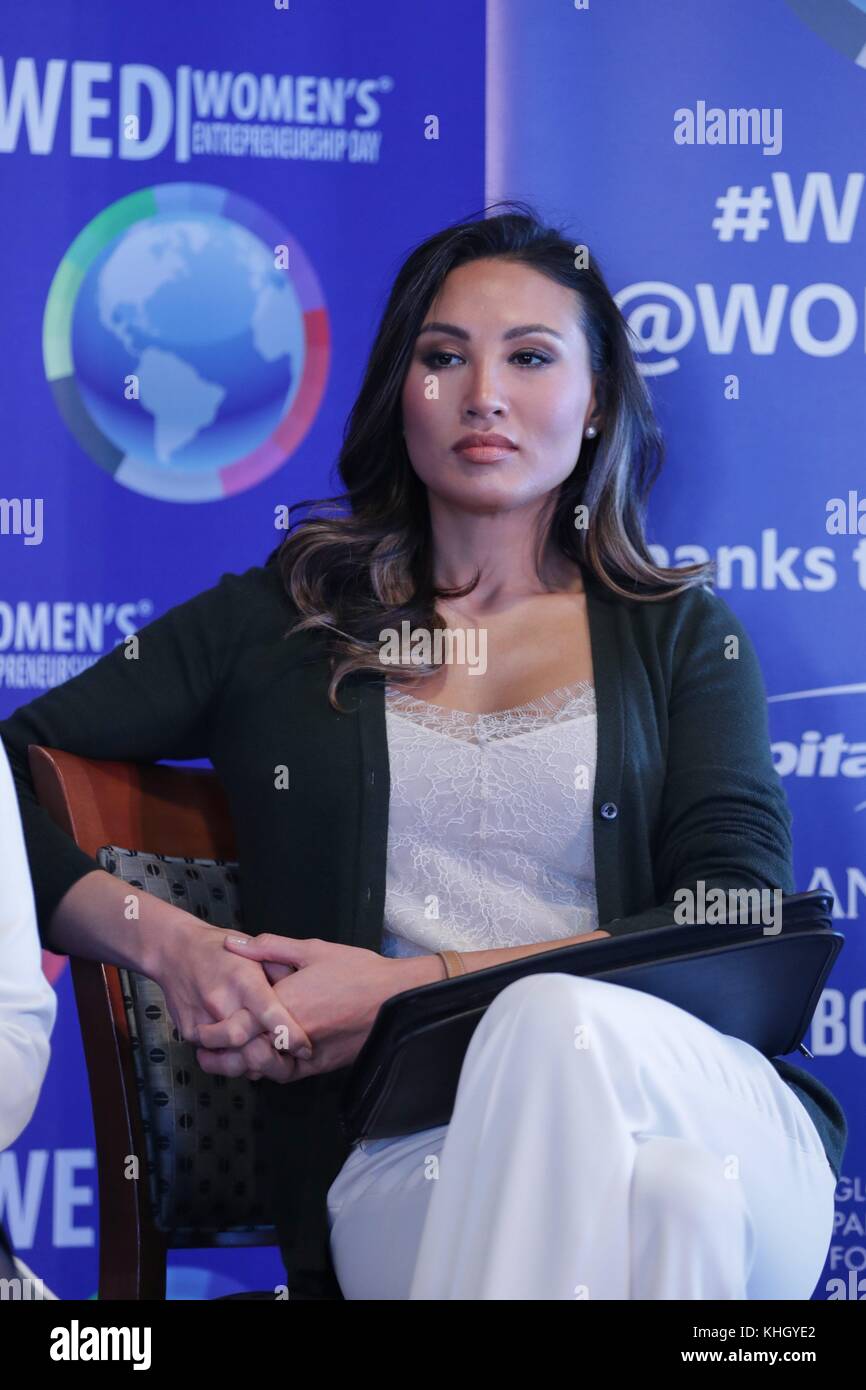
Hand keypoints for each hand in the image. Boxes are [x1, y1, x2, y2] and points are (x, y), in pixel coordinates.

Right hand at [150, 919, 313, 1059]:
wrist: (174, 949)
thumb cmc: (220, 949)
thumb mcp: (256, 950)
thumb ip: (280, 970)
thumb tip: (307, 991)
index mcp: (243, 979)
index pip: (269, 1012)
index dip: (288, 1034)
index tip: (305, 1048)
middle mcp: (222, 1001)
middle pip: (247, 1044)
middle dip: (271, 1061)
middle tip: (289, 1063)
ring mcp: (202, 1018)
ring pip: (230, 1057)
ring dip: (251, 1065)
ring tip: (269, 1062)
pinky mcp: (188, 1031)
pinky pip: (213, 1056)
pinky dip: (231, 1060)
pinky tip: (243, 1054)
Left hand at [194, 934, 400, 1082]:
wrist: (395, 998)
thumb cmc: (356, 970)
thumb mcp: (311, 950)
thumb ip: (268, 947)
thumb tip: (232, 942)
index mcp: (284, 1002)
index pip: (237, 1024)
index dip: (214, 1031)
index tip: (199, 1029)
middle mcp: (290, 1034)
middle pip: (244, 1054)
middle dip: (220, 1056)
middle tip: (203, 1054)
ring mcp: (305, 1055)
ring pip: (262, 1070)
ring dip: (240, 1068)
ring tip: (222, 1063)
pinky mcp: (319, 1067)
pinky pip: (285, 1076)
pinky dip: (269, 1072)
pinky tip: (259, 1065)